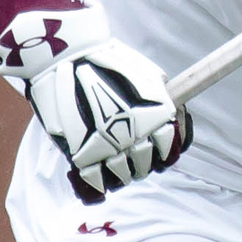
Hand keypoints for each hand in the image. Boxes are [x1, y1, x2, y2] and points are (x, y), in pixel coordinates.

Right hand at [0, 0, 191, 203]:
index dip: (163, 153)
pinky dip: (99, 185)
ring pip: (123, 175)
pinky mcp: (83, 155)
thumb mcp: (148, 75)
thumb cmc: (108, 60)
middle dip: (141, 162)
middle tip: (132, 157)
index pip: (169, 149)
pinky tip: (99, 181)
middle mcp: (139, 135)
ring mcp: (111, 147)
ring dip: (121, 173)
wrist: (67, 56)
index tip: (156, 152)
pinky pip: (96, 181)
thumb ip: (163, 99)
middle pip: (146, 164)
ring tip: (114, 164)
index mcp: (159, 115)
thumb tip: (174, 118)